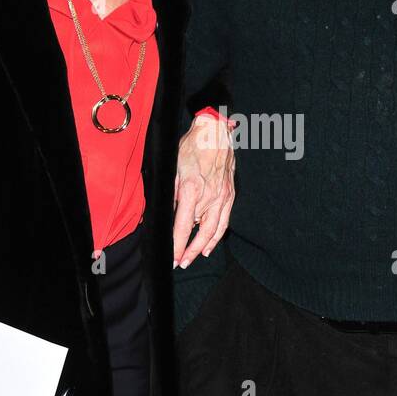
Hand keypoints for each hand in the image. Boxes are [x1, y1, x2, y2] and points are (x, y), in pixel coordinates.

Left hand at [173, 112, 235, 267]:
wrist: (215, 132)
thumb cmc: (192, 146)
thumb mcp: (173, 167)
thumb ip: (171, 192)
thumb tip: (166, 213)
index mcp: (192, 189)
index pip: (184, 226)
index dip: (178, 245)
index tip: (172, 257)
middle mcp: (210, 196)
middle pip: (201, 233)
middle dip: (190, 251)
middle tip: (181, 263)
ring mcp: (222, 196)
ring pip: (214, 230)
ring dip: (204, 248)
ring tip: (193, 259)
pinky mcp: (230, 194)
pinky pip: (225, 220)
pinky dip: (218, 236)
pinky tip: (210, 246)